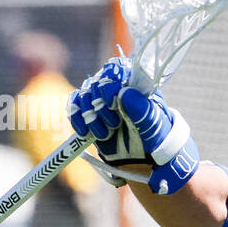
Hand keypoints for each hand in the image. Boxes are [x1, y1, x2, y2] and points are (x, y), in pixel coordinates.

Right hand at [67, 58, 200, 193]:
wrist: (146, 157)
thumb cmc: (154, 136)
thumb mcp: (153, 125)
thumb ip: (142, 109)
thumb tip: (125, 93)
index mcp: (134, 84)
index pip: (116, 69)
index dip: (110, 83)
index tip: (113, 103)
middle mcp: (115, 88)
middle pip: (96, 84)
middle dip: (101, 106)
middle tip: (115, 124)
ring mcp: (100, 100)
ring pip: (83, 97)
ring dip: (91, 117)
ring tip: (106, 134)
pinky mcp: (88, 113)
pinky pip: (73, 107)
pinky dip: (76, 119)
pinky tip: (84, 132)